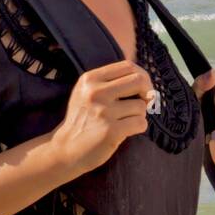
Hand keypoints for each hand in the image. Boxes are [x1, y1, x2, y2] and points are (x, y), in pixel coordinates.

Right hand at [51, 60, 155, 175]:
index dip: (142, 76)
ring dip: (139, 115)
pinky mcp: (111, 131)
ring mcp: (103, 112)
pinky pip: (140, 123)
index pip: (128, 66)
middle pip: (139, 81)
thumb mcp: (87, 91)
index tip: (142, 89)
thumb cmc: (83, 119)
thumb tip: (143, 77)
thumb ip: (109, 80)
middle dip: (148, 93)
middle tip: (145, 103)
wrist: (66, 148)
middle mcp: (96, 92)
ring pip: (141, 106)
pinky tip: (126, 131)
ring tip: (125, 121)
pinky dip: (139, 127)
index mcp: (90, 79)